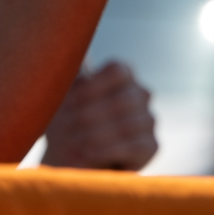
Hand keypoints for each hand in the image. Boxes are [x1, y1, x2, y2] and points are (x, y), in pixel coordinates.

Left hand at [40, 61, 157, 171]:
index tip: (71, 102)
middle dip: (92, 115)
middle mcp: (140, 93)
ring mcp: (148, 119)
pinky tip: (90, 153)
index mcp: (122, 74)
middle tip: (69, 126)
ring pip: (129, 124)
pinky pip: (135, 146)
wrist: (70, 161)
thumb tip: (61, 52)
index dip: (94, 86)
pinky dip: (109, 150)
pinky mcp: (152, 146)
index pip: (117, 70)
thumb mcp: (61, 98)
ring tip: (76, 143)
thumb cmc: (65, 124)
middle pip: (123, 99)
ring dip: (98, 135)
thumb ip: (68, 76)